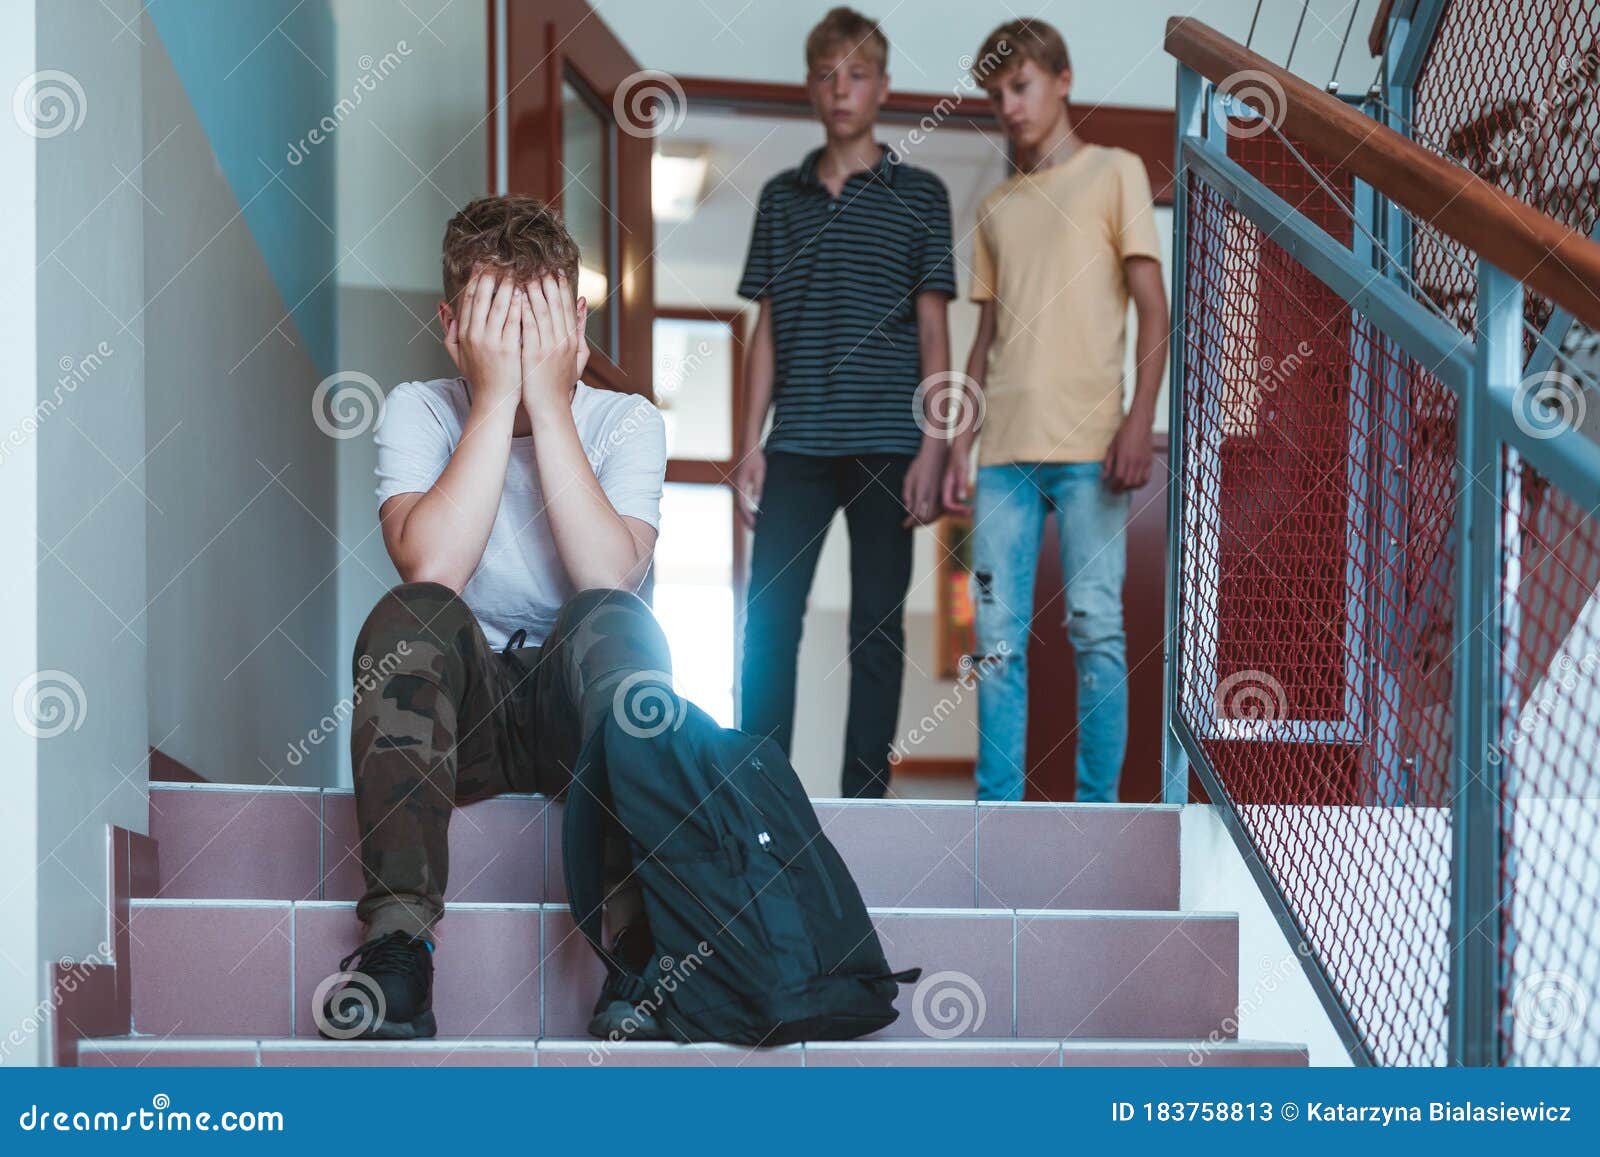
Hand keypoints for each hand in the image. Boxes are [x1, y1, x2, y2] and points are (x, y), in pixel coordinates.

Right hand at [447, 269, 522, 416]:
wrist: (494, 400)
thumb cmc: (480, 377)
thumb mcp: (457, 354)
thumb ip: (449, 330)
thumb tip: (443, 307)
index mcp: (464, 334)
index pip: (468, 300)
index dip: (475, 280)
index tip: (481, 264)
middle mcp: (476, 335)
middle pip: (482, 298)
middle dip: (489, 276)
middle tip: (498, 259)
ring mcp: (492, 341)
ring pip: (499, 306)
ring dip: (506, 285)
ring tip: (514, 270)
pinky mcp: (509, 348)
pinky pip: (513, 321)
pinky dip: (517, 305)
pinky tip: (523, 292)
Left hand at [518, 273, 588, 419]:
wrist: (551, 407)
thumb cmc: (560, 382)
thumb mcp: (577, 356)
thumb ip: (580, 329)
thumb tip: (582, 302)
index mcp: (571, 339)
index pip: (567, 306)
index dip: (562, 286)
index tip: (555, 269)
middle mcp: (562, 340)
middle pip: (556, 304)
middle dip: (548, 282)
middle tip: (539, 263)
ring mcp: (548, 347)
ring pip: (542, 311)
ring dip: (534, 290)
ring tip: (526, 272)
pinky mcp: (533, 354)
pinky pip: (528, 326)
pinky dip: (524, 309)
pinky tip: (517, 295)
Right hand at [733, 447, 764, 528]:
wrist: (748, 446)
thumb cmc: (755, 458)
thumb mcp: (760, 473)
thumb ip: (758, 489)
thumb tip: (757, 504)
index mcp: (739, 485)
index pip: (742, 505)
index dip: (748, 517)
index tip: (754, 525)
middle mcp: (735, 486)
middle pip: (738, 507)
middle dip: (746, 519)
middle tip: (754, 529)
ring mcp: (735, 485)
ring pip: (738, 504)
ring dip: (744, 514)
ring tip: (752, 524)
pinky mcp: (738, 484)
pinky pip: (739, 499)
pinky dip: (744, 507)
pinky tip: (750, 512)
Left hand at [901, 441, 945, 526]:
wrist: (935, 454)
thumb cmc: (920, 465)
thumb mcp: (909, 479)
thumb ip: (908, 495)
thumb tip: (908, 509)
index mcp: (922, 492)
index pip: (916, 514)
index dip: (910, 522)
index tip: (904, 525)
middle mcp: (932, 496)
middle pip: (926, 517)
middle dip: (917, 524)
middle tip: (909, 524)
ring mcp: (939, 494)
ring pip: (934, 514)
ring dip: (925, 520)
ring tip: (916, 521)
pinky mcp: (943, 493)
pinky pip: (939, 509)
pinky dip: (933, 515)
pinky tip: (927, 514)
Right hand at [941, 438, 973, 516]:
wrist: (959, 451)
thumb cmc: (961, 459)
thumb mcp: (962, 471)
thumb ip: (961, 484)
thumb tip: (962, 499)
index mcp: (945, 486)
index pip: (947, 504)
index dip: (957, 510)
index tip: (968, 509)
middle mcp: (945, 489)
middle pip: (947, 508)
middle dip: (958, 513)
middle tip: (971, 511)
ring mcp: (948, 489)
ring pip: (951, 505)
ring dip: (959, 510)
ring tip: (971, 510)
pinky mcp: (952, 487)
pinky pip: (954, 501)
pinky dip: (960, 505)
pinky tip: (968, 504)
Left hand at [1102, 413, 1153, 491]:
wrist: (1140, 423)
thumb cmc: (1124, 433)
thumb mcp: (1112, 447)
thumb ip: (1108, 463)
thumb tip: (1104, 478)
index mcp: (1124, 457)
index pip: (1119, 478)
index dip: (1114, 486)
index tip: (1109, 488)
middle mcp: (1135, 461)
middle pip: (1128, 482)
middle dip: (1120, 489)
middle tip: (1115, 491)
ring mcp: (1144, 462)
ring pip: (1138, 482)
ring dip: (1130, 488)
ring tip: (1123, 488)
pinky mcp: (1150, 461)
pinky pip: (1147, 478)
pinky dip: (1140, 484)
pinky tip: (1135, 485)